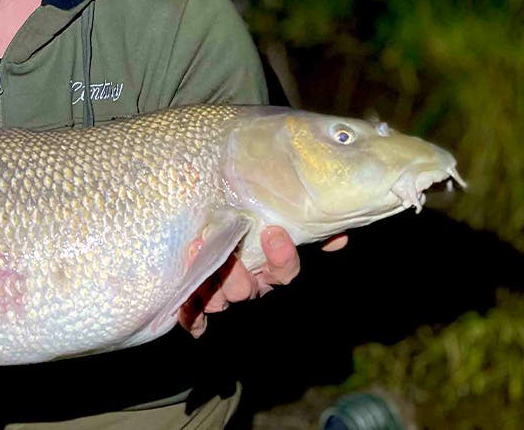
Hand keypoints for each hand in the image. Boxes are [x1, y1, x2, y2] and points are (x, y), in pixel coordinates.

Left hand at [177, 227, 347, 337]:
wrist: (205, 213)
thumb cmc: (243, 210)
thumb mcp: (272, 208)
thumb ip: (304, 221)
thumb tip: (339, 238)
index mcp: (268, 268)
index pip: (283, 272)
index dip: (281, 257)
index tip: (272, 232)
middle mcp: (247, 284)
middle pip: (247, 290)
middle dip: (236, 274)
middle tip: (226, 251)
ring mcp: (221, 294)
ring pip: (219, 300)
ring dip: (209, 283)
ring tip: (197, 250)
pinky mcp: (195, 299)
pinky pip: (194, 315)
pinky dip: (190, 313)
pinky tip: (184, 300)